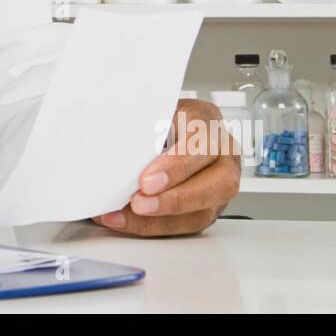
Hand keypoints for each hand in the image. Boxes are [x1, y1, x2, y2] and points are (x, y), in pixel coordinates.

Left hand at [91, 98, 240, 236]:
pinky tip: (128, 221)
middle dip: (176, 199)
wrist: (162, 126)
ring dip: (162, 219)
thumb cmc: (156, 116)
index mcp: (207, 121)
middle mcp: (222, 155)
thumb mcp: (149, 108)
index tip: (147, 180)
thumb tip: (113, 143)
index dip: (177, 166)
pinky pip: (186, 225)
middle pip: (218, 184)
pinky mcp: (206, 207)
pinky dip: (155, 226)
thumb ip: (141, 124)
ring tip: (128, 216)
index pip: (203, 145)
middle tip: (140, 203)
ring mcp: (218, 184)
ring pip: (203, 211)